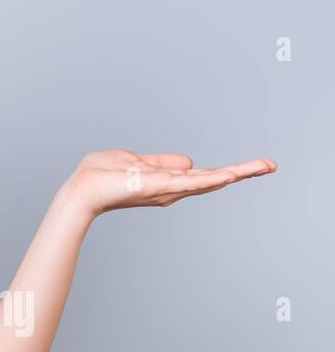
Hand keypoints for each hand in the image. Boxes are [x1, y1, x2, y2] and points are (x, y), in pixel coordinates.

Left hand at [60, 150, 276, 219]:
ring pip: (207, 180)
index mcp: (167, 180)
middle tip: (271, 165)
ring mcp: (166, 189)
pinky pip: (187, 182)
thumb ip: (161, 162)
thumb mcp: (135, 162)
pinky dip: (208, 179)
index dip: (228, 171)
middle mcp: (171, 189)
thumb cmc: (100, 177)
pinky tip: (229, 175)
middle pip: (213, 179)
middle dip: (243, 172)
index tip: (255, 166)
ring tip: (263, 166)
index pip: (203, 175)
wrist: (81, 189)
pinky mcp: (157, 187)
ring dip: (235, 173)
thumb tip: (189, 161)